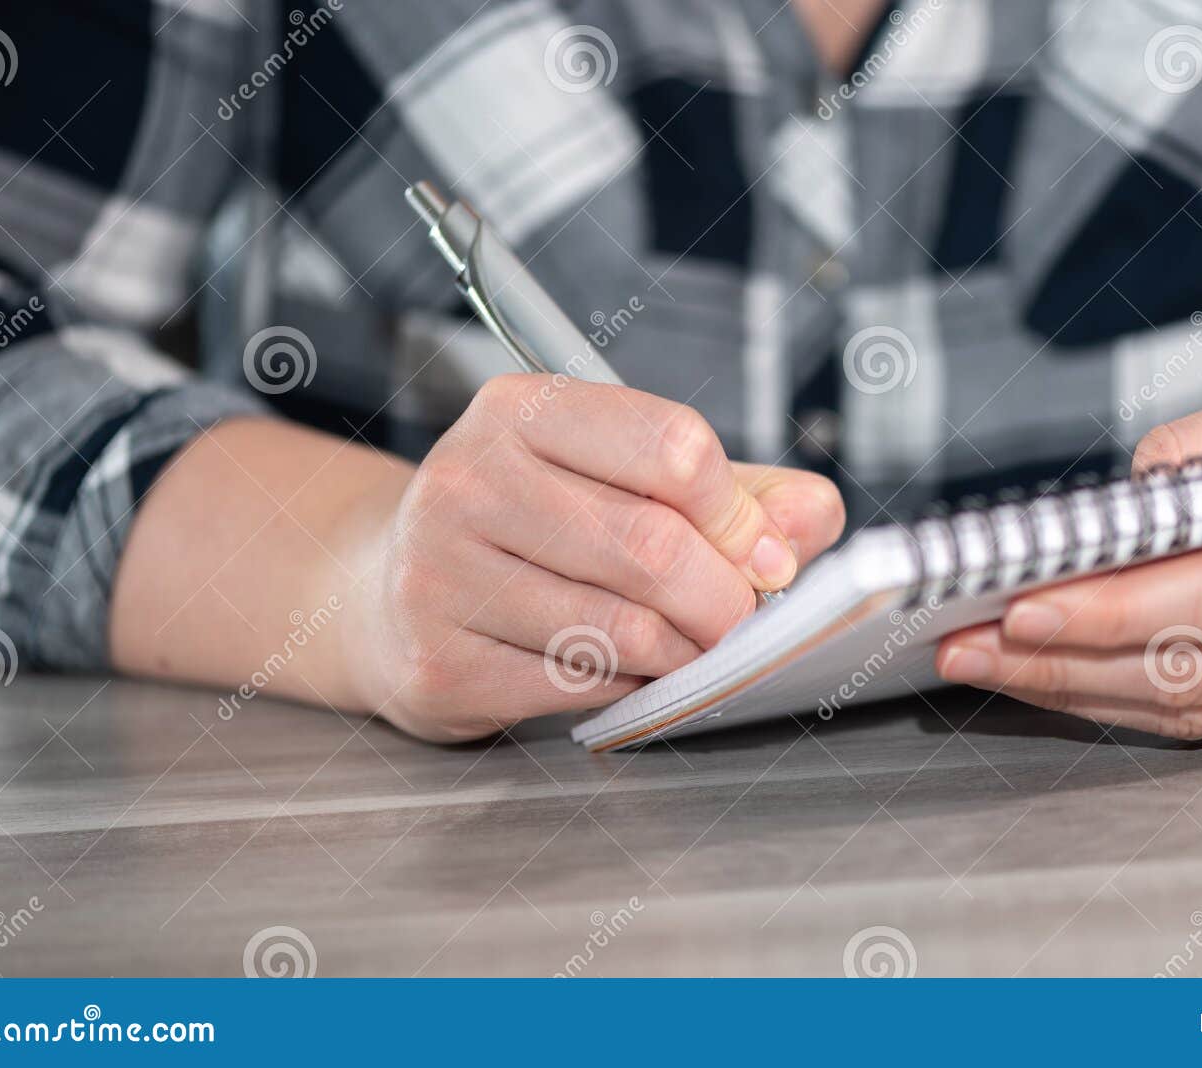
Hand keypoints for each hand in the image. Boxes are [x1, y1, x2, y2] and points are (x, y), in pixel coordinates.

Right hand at [337, 375, 844, 741]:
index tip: (767, 557)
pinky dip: (631, 691)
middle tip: (741, 620)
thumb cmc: (527, 527)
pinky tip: (626, 673)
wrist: (385, 595)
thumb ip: (733, 492)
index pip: (673, 447)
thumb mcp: (623, 479)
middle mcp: (470, 478)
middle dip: (726, 600)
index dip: (742, 515)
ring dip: (684, 654)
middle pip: (654, 545)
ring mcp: (442, 573)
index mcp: (522, 410)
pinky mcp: (439, 661)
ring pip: (623, 629)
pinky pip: (581, 688)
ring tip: (687, 648)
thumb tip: (816, 518)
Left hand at [935, 362, 1201, 739]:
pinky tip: (1080, 689)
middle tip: (967, 647)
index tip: (1016, 607)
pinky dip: (1147, 710)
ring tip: (999, 670)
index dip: (1102, 611)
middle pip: (1186, 667)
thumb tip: (1119, 498)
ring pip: (1201, 709)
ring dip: (1086, 696)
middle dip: (1061, 665)